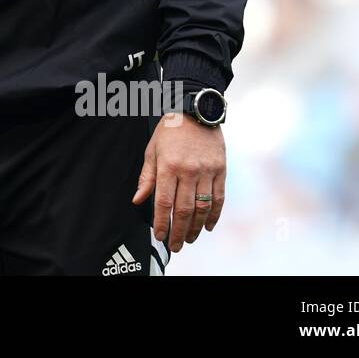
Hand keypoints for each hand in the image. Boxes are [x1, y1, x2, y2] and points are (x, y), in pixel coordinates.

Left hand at [132, 113, 224, 253]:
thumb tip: (138, 200)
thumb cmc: (169, 131)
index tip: (159, 236)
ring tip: (190, 239)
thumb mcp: (152, 151)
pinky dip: (214, 215)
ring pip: (203, 208)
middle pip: (184, 210)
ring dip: (196, 228)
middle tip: (175, 246)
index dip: (161, 223)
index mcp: (168, 166)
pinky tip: (208, 226)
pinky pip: (219, 198)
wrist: (195, 111)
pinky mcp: (220, 170)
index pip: (163, 202)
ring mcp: (207, 171)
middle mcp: (189, 171)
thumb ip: (146, 178)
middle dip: (179, 232)